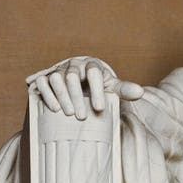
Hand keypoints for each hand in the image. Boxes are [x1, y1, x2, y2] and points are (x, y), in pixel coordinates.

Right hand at [26, 56, 143, 119]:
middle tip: (81, 117)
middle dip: (76, 96)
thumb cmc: (98, 86)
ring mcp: (58, 71)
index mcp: (92, 66)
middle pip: (72, 76)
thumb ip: (124, 89)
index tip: (99, 108)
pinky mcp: (46, 78)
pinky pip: (42, 82)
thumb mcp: (111, 87)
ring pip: (56, 78)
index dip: (96, 90)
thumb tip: (140, 92)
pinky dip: (46, 94)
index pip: (94, 73)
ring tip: (68, 113)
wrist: (80, 83)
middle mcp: (73, 65)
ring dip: (61, 96)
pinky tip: (54, 108)